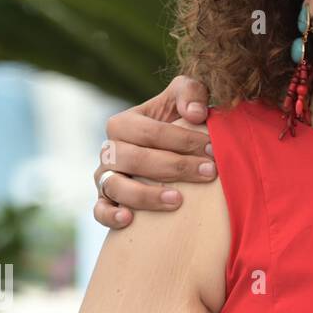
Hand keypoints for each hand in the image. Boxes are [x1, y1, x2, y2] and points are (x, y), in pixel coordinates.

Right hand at [93, 74, 214, 228]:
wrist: (172, 151)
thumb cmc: (179, 121)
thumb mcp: (185, 97)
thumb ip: (190, 93)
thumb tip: (195, 114)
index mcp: (123, 123)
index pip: (149, 132)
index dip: (183, 140)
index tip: (213, 149)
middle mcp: (110, 150)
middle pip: (135, 159)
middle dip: (175, 166)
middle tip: (209, 172)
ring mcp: (105, 176)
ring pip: (115, 186)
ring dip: (145, 195)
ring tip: (177, 200)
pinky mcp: (106, 200)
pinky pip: (99, 210)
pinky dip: (109, 215)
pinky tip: (129, 220)